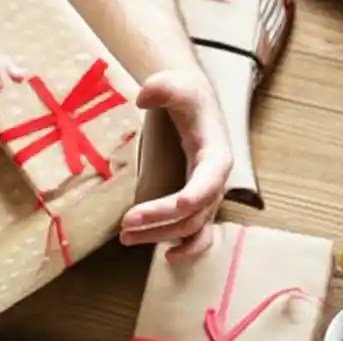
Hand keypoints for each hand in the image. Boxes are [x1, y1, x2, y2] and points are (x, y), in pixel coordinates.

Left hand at [120, 68, 231, 260]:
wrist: (195, 104)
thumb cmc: (186, 95)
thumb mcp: (177, 83)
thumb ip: (163, 87)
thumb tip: (144, 98)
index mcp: (216, 156)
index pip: (208, 183)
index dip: (194, 197)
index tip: (175, 205)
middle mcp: (216, 182)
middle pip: (195, 213)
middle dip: (163, 222)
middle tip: (126, 226)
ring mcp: (207, 195)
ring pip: (193, 228)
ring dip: (163, 237)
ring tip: (128, 238)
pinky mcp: (197, 203)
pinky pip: (198, 233)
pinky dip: (187, 248)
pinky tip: (167, 256)